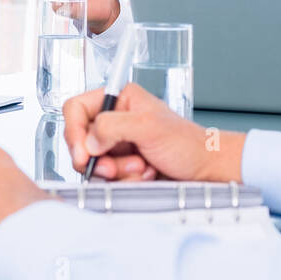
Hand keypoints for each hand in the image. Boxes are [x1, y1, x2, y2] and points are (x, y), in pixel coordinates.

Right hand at [62, 83, 242, 181]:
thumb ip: (113, 127)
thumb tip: (89, 141)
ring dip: (117, 171)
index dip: (74, 132)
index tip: (83, 155)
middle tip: (117, 168)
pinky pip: (107, 178)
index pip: (76, 108)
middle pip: (81, 141)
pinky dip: (125, 180)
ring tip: (142, 168)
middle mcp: (115, 119)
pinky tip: (146, 174)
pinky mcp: (122, 164)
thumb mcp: (149, 127)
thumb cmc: (187, 143)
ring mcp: (118, 144)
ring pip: (94, 163)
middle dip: (101, 159)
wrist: (206, 169)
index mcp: (119, 99)